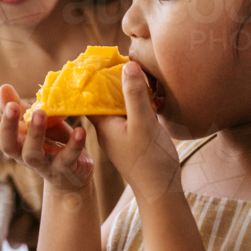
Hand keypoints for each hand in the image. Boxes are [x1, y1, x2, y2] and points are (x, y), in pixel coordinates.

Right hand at [0, 83, 93, 192]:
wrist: (72, 174)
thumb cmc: (50, 143)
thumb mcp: (35, 124)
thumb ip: (21, 108)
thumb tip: (3, 87)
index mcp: (15, 139)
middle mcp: (23, 153)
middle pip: (6, 144)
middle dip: (7, 125)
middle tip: (11, 106)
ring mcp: (43, 163)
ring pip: (32, 153)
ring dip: (35, 133)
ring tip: (40, 112)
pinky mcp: (63, 169)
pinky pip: (67, 158)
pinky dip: (74, 145)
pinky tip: (80, 130)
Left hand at [91, 62, 180, 204]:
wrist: (162, 193)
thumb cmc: (150, 160)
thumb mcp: (143, 123)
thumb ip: (134, 95)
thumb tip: (127, 65)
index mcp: (102, 124)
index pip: (88, 96)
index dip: (91, 77)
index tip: (95, 59)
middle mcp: (107, 129)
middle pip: (102, 98)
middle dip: (107, 80)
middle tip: (115, 58)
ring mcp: (119, 134)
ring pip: (116, 106)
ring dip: (123, 90)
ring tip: (131, 70)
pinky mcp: (132, 139)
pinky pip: (128, 114)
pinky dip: (134, 102)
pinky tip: (147, 94)